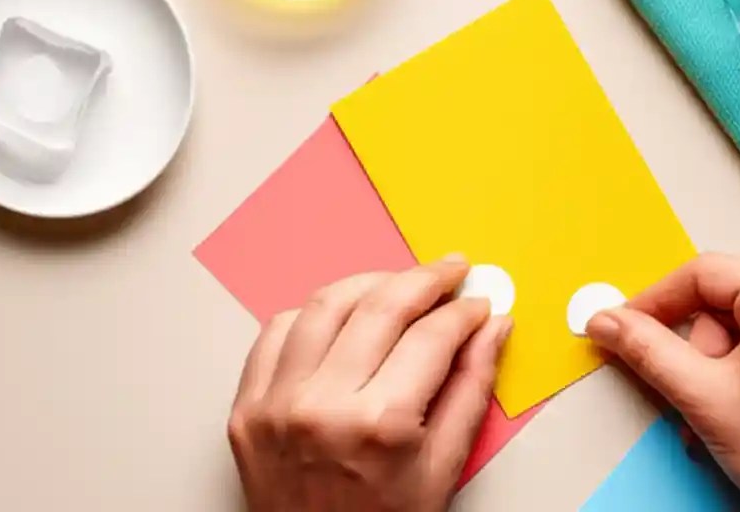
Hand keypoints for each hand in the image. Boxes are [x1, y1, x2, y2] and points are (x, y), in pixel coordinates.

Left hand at [228, 257, 510, 511]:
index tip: (478, 303)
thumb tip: (492, 328)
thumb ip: (470, 389)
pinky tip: (343, 316)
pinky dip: (311, 315)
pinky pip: (275, 333)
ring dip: (369, 283)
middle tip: (449, 271)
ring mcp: (276, 405)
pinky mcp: (247, 409)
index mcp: (378, 425)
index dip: (463, 311)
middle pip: (380, 306)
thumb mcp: (443, 468)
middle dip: (424, 279)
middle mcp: (321, 407)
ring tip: (399, 285)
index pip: (432, 336)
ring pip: (324, 305)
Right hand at [585, 254, 739, 511]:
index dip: (656, 300)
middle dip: (699, 346)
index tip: (624, 325)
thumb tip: (608, 321)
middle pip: (723, 296)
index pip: (704, 273)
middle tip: (700, 391)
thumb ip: (647, 350)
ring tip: (729, 407)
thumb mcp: (703, 398)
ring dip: (718, 361)